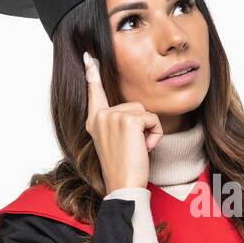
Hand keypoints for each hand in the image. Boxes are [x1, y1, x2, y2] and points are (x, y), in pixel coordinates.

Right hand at [83, 50, 161, 192]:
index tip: (88, 56)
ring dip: (149, 131)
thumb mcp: (113, 142)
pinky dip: (155, 134)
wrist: (123, 186)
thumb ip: (115, 124)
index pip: (94, 92)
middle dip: (142, 126)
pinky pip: (153, 119)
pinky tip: (143, 148)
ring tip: (137, 149)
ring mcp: (112, 117)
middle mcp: (100, 116)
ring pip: (144, 112)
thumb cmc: (123, 168)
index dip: (92, 73)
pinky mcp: (128, 120)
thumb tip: (130, 114)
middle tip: (132, 148)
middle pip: (134, 105)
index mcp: (94, 121)